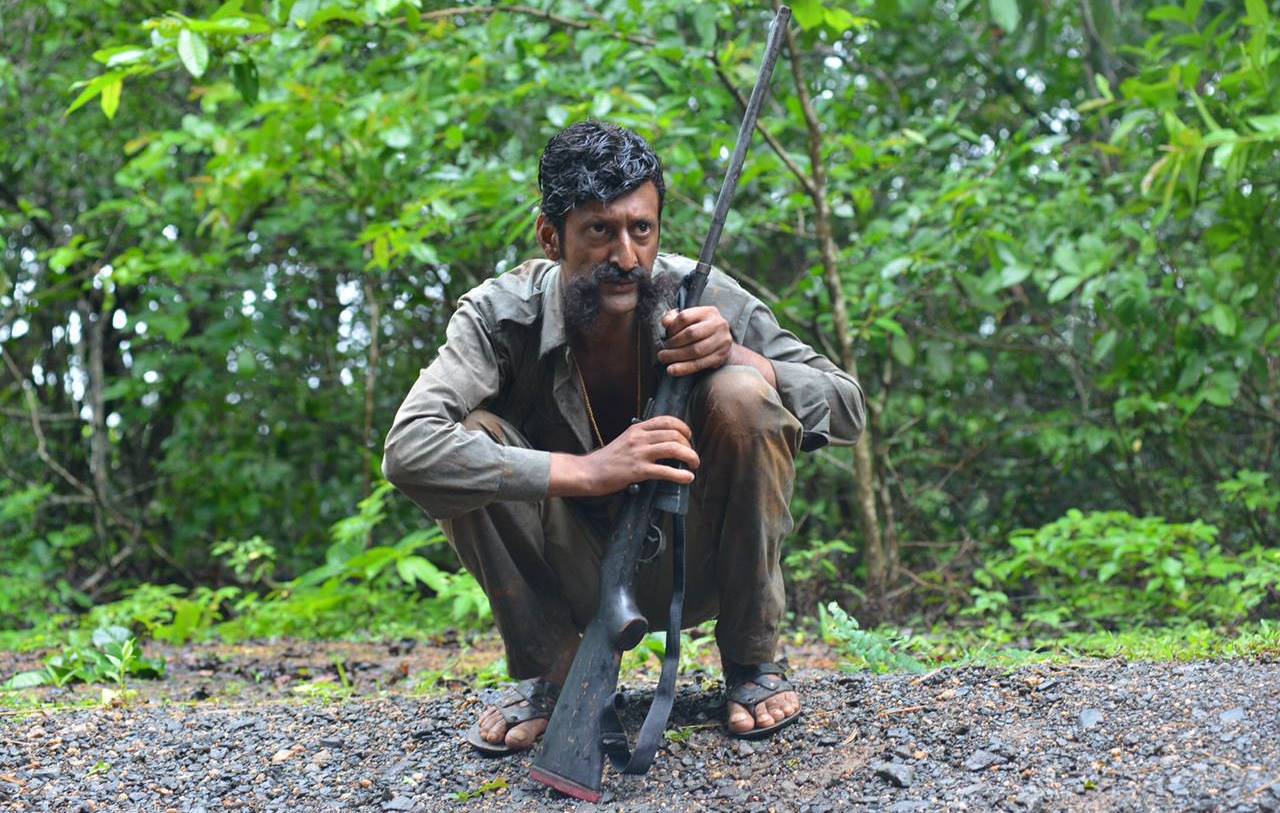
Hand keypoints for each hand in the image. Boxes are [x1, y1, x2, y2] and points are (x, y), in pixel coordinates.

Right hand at [570, 416, 698, 496]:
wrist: (589, 472)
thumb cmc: (608, 459)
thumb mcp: (625, 440)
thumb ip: (643, 438)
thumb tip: (664, 442)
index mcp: (637, 428)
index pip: (667, 420)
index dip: (683, 427)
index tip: (688, 437)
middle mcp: (639, 438)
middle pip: (674, 434)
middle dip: (689, 445)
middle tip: (692, 456)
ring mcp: (639, 454)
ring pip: (673, 448)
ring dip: (690, 457)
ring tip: (694, 465)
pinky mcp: (638, 471)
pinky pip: (665, 471)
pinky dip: (680, 475)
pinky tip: (688, 478)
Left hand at [659, 306, 732, 376]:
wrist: (720, 343)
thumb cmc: (699, 330)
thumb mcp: (688, 320)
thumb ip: (674, 319)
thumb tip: (665, 322)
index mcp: (708, 312)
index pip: (684, 317)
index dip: (672, 328)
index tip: (666, 336)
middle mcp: (718, 324)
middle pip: (691, 333)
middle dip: (673, 344)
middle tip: (662, 352)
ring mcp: (722, 340)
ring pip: (696, 350)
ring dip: (676, 356)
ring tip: (664, 359)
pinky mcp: (721, 356)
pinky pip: (700, 364)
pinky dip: (684, 368)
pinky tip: (673, 370)